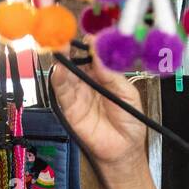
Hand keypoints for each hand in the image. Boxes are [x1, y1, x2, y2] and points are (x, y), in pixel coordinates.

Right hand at [49, 51, 147, 171]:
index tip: (90, 39)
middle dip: (72, 49)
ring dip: (62, 61)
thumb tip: (98, 52)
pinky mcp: (70, 109)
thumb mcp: (127, 93)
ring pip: (65, 74)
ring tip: (62, 50)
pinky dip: (58, 79)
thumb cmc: (129, 121)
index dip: (90, 45)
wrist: (125, 149)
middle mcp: (88, 81)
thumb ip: (112, 74)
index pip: (92, 55)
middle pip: (75, 61)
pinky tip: (59, 70)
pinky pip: (61, 92)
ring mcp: (77, 94)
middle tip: (71, 40)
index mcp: (103, 74)